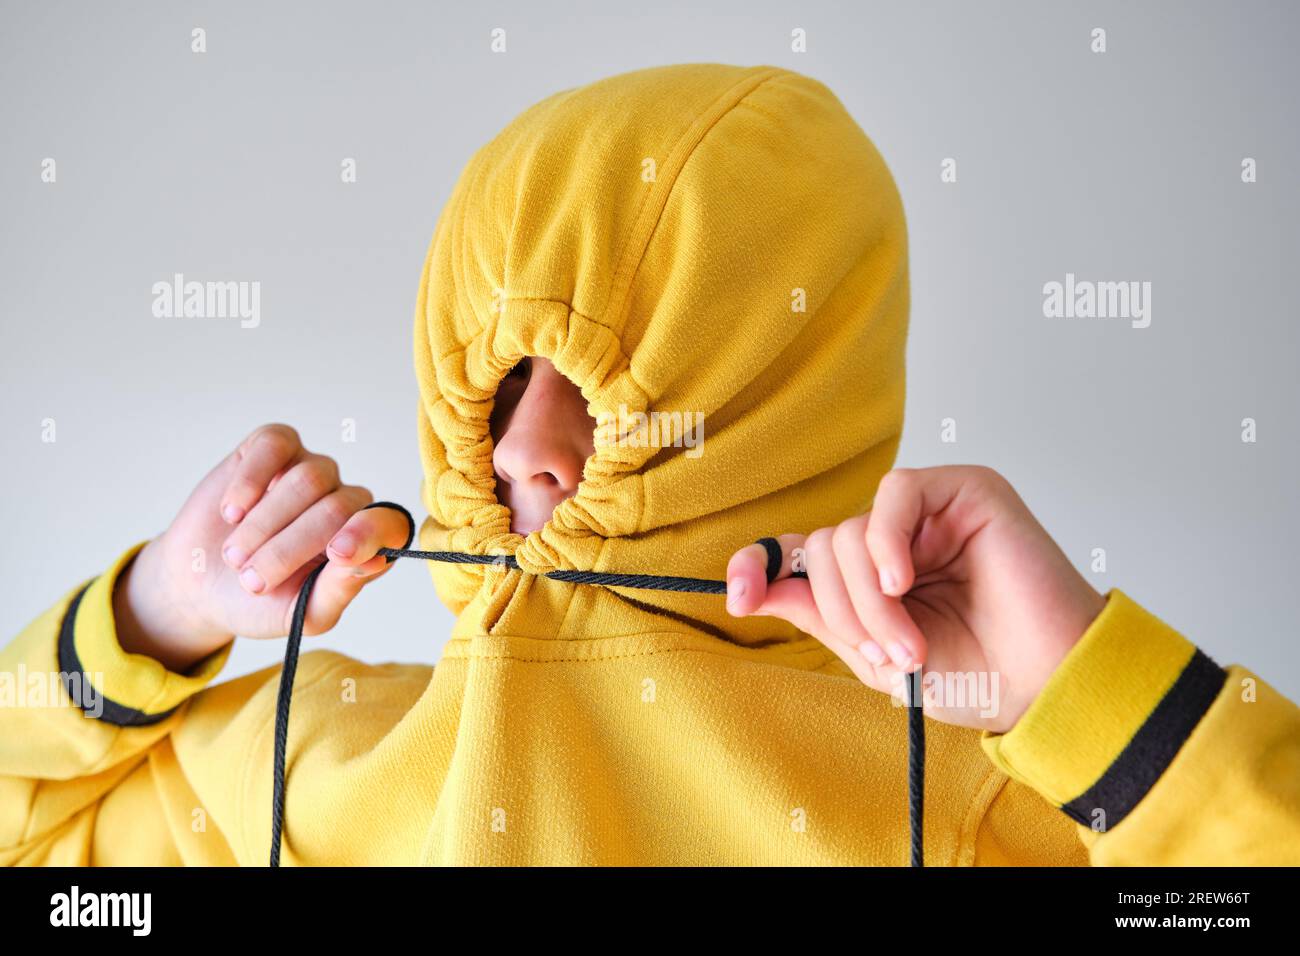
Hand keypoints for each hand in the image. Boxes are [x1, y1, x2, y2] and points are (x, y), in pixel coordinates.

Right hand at [113, 423, 411, 672]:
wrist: (202, 586)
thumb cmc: (260, 602)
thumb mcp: (301, 614)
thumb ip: (338, 590)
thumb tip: (373, 560)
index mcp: (363, 542)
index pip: (388, 524)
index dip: (367, 534)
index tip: (336, 554)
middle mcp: (345, 501)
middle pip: (336, 507)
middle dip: (288, 548)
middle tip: (252, 580)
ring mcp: (311, 470)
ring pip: (308, 478)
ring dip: (265, 523)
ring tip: (235, 556)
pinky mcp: (275, 448)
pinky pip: (276, 445)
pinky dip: (251, 480)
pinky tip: (232, 512)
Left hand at [724, 465, 1107, 731]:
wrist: (1044, 686)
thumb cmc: (976, 676)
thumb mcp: (874, 655)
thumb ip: (817, 613)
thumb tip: (751, 588)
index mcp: (871, 577)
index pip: (799, 552)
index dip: (759, 565)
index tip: (737, 596)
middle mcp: (895, 538)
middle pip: (822, 549)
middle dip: (843, 613)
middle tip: (893, 657)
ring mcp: (928, 512)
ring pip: (850, 532)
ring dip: (869, 601)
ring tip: (912, 645)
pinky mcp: (963, 489)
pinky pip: (893, 496)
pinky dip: (886, 544)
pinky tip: (904, 583)